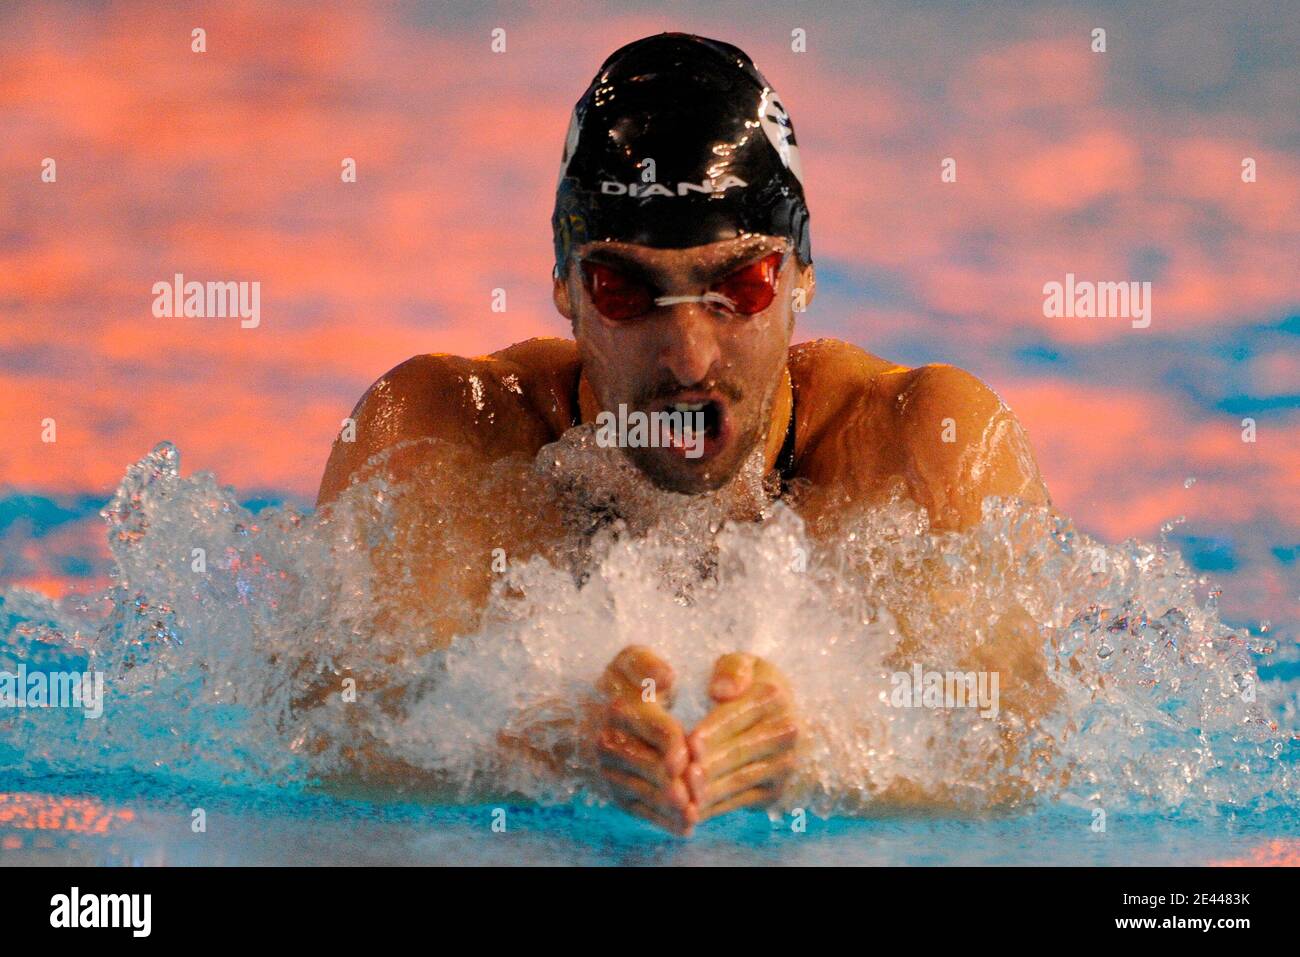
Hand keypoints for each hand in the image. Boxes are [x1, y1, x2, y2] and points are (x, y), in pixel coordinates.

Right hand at [593, 645, 696, 835]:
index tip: (688, 757)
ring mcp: (609, 769)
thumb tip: (666, 678)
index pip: (657, 729)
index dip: (675, 746)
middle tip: (696, 796)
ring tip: (693, 814)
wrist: (588, 714)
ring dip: (671, 806)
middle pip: (653, 768)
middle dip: (677, 782)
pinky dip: (662, 821)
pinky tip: (683, 826)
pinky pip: (639, 810)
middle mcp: (609, 739)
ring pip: (646, 792)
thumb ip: (648, 665)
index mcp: (621, 706)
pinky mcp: (612, 790)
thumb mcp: (633, 662)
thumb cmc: (627, 685)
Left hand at [685, 653, 798, 823]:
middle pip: (739, 751)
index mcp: (772, 697)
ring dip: (712, 791)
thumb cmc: (748, 686)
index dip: (713, 730)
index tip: (691, 742)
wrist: (780, 718)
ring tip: (686, 796)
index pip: (738, 715)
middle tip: (682, 775)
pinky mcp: (775, 790)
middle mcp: (785, 732)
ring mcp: (783, 764)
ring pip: (741, 780)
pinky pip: (742, 800)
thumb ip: (732, 670)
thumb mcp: (743, 664)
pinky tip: (692, 811)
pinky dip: (716, 808)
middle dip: (708, 765)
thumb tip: (721, 690)